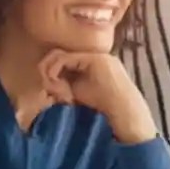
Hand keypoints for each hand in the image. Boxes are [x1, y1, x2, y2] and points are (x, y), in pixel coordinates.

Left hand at [39, 50, 156, 143]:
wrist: (123, 112)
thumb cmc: (103, 109)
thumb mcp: (76, 94)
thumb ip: (64, 84)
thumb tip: (46, 80)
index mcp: (90, 65)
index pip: (62, 61)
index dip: (51, 75)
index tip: (52, 94)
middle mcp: (93, 57)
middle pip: (58, 55)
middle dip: (47, 72)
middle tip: (50, 91)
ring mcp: (95, 56)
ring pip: (58, 56)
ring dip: (50, 73)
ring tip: (56, 89)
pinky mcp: (93, 59)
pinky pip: (64, 59)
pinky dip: (54, 70)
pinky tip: (57, 83)